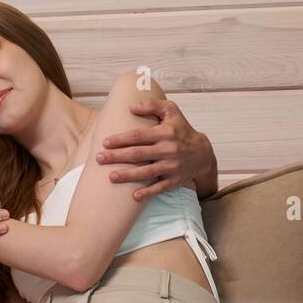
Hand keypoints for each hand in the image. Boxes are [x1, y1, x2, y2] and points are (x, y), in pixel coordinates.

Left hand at [96, 98, 213, 200]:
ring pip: (146, 172)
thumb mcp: (172, 111)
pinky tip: (134, 196)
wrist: (202, 153)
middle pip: (138, 154)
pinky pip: (160, 187)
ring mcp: (172, 167)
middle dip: (117, 157)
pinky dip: (147, 193)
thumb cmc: (182, 129)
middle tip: (99, 159)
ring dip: (128, 176)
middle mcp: (168, 150)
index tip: (105, 142)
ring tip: (111, 177)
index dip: (120, 139)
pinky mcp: (175, 180)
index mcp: (165, 133)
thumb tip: (131, 107)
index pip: (138, 136)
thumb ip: (152, 105)